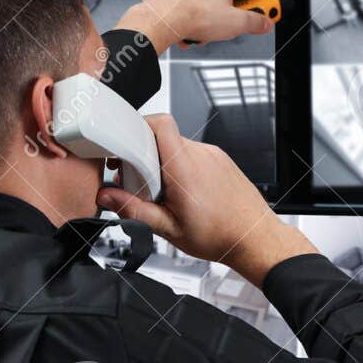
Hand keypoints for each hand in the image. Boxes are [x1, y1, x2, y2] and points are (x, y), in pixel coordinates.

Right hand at [96, 115, 315, 285]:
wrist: (254, 239)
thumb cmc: (220, 236)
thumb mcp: (169, 229)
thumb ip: (134, 210)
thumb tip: (107, 197)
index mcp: (184, 168)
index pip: (159, 123)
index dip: (137, 127)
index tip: (124, 148)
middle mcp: (200, 154)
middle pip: (162, 137)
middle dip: (144, 155)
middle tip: (140, 183)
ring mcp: (212, 155)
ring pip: (176, 146)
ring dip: (162, 163)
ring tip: (165, 194)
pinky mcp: (220, 160)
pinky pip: (191, 154)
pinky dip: (180, 167)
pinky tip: (183, 192)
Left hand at [114, 0, 277, 53]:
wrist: (160, 20)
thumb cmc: (192, 18)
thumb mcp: (233, 25)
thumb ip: (254, 22)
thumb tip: (264, 22)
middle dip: (224, 6)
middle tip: (222, 23)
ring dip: (201, 12)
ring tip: (197, 27)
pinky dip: (183, 11)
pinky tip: (183, 23)